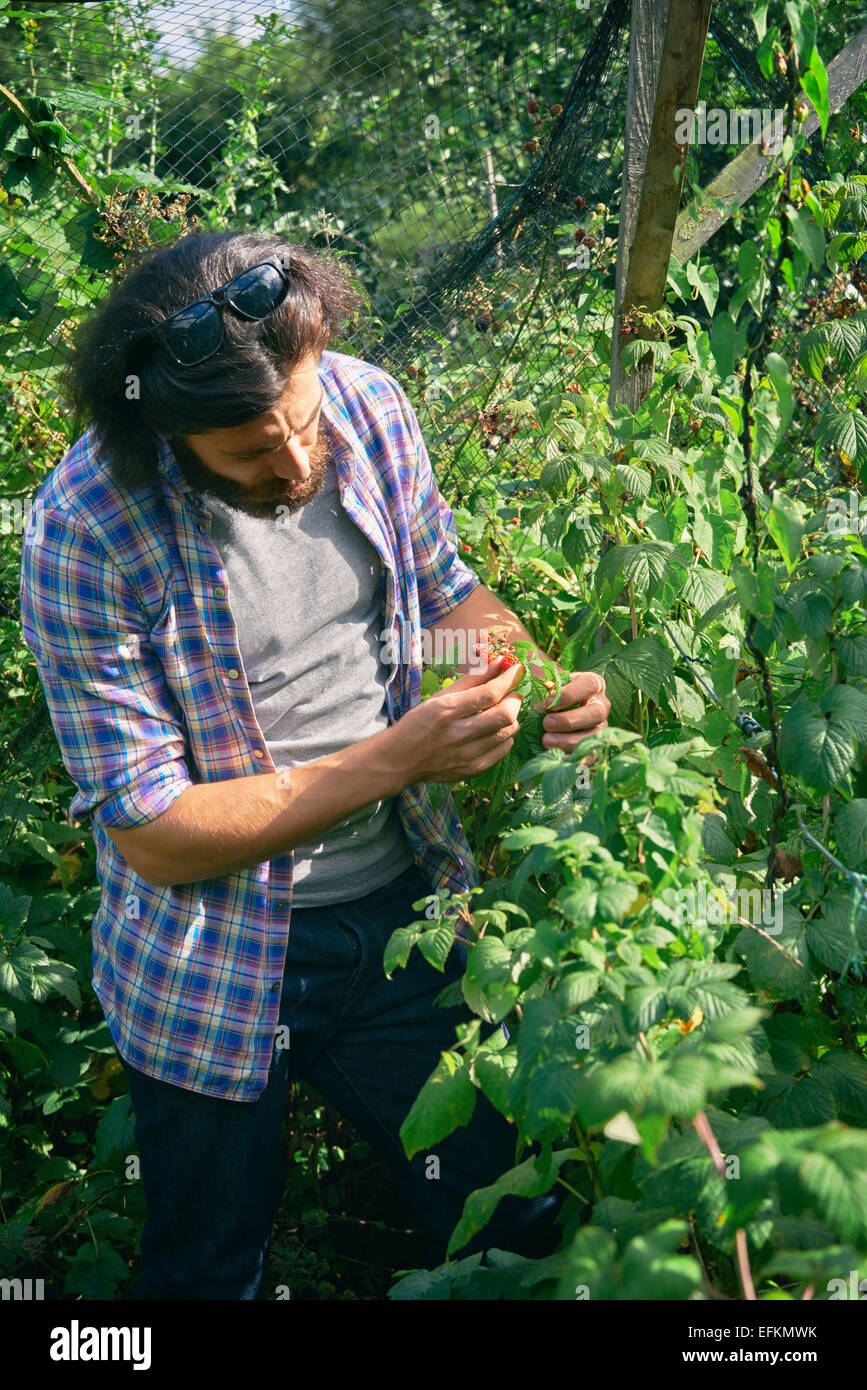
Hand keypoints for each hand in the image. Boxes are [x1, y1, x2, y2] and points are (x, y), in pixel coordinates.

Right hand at [384, 656, 523, 785]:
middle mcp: (457, 734)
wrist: (400, 760)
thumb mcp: (439, 697)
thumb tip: (498, 663)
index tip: (516, 670)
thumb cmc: (419, 723)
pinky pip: (503, 750)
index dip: (508, 679)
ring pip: (508, 732)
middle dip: (515, 699)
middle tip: (510, 693)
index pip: (489, 693)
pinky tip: (494, 730)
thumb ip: (471, 680)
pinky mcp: (472, 769)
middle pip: (505, 715)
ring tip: (500, 711)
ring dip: (511, 717)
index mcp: (446, 711)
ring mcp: (466, 755)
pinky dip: (505, 736)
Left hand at [533, 670, 609, 755]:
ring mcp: (601, 727)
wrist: (553, 712)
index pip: (590, 685)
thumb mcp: (549, 685)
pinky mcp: (595, 746)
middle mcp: (601, 705)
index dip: (569, 694)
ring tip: (546, 740)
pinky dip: (573, 757)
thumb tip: (537, 702)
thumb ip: (544, 686)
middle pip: (597, 712)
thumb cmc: (551, 694)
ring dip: (568, 740)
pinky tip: (557, 756)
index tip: (547, 703)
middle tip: (546, 723)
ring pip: (594, 735)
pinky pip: (591, 756)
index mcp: (593, 684)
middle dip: (569, 720)